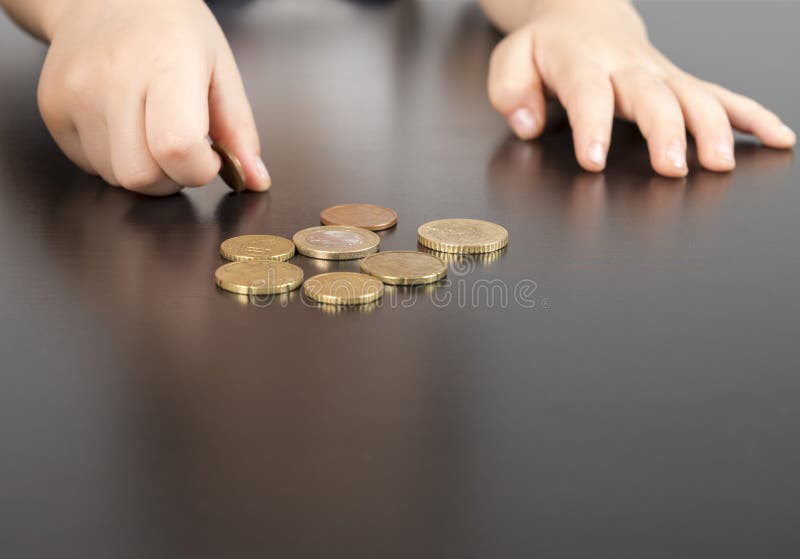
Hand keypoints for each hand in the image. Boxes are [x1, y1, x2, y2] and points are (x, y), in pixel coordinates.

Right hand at [37, 0, 269, 194]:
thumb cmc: (171, 28)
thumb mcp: (220, 68)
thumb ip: (240, 131)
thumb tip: (256, 181)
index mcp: (165, 66)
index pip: (177, 149)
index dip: (200, 169)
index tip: (208, 155)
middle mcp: (111, 81)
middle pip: (143, 176)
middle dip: (172, 177)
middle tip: (181, 146)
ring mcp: (74, 96)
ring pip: (117, 177)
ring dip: (144, 169)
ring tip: (150, 128)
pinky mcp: (51, 109)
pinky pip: (89, 165)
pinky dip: (114, 158)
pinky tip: (122, 123)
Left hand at [487, 0, 795, 176]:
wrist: (581, 19)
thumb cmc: (546, 51)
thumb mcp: (512, 63)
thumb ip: (511, 92)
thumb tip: (528, 123)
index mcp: (582, 62)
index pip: (588, 94)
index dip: (592, 127)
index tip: (594, 160)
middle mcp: (627, 67)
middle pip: (651, 96)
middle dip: (665, 131)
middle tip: (672, 167)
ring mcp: (659, 73)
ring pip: (693, 96)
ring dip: (712, 128)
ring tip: (719, 164)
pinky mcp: (680, 82)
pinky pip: (721, 96)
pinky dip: (751, 116)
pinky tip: (777, 139)